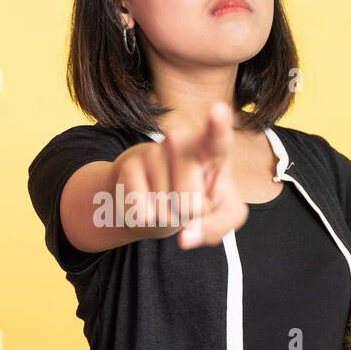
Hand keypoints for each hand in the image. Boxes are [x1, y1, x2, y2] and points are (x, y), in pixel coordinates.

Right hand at [114, 101, 248, 248]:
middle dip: (192, 216)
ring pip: (167, 209)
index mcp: (212, 149)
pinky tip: (148, 201)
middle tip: (190, 204)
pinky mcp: (129, 165)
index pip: (218, 139)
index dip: (219, 126)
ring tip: (168, 200)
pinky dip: (148, 218)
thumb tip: (185, 238)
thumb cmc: (199, 199)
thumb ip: (216, 226)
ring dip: (170, 217)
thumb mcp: (221, 214)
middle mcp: (182, 142)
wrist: (156, 193)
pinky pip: (143, 211)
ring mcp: (154, 151)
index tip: (218, 110)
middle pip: (192, 203)